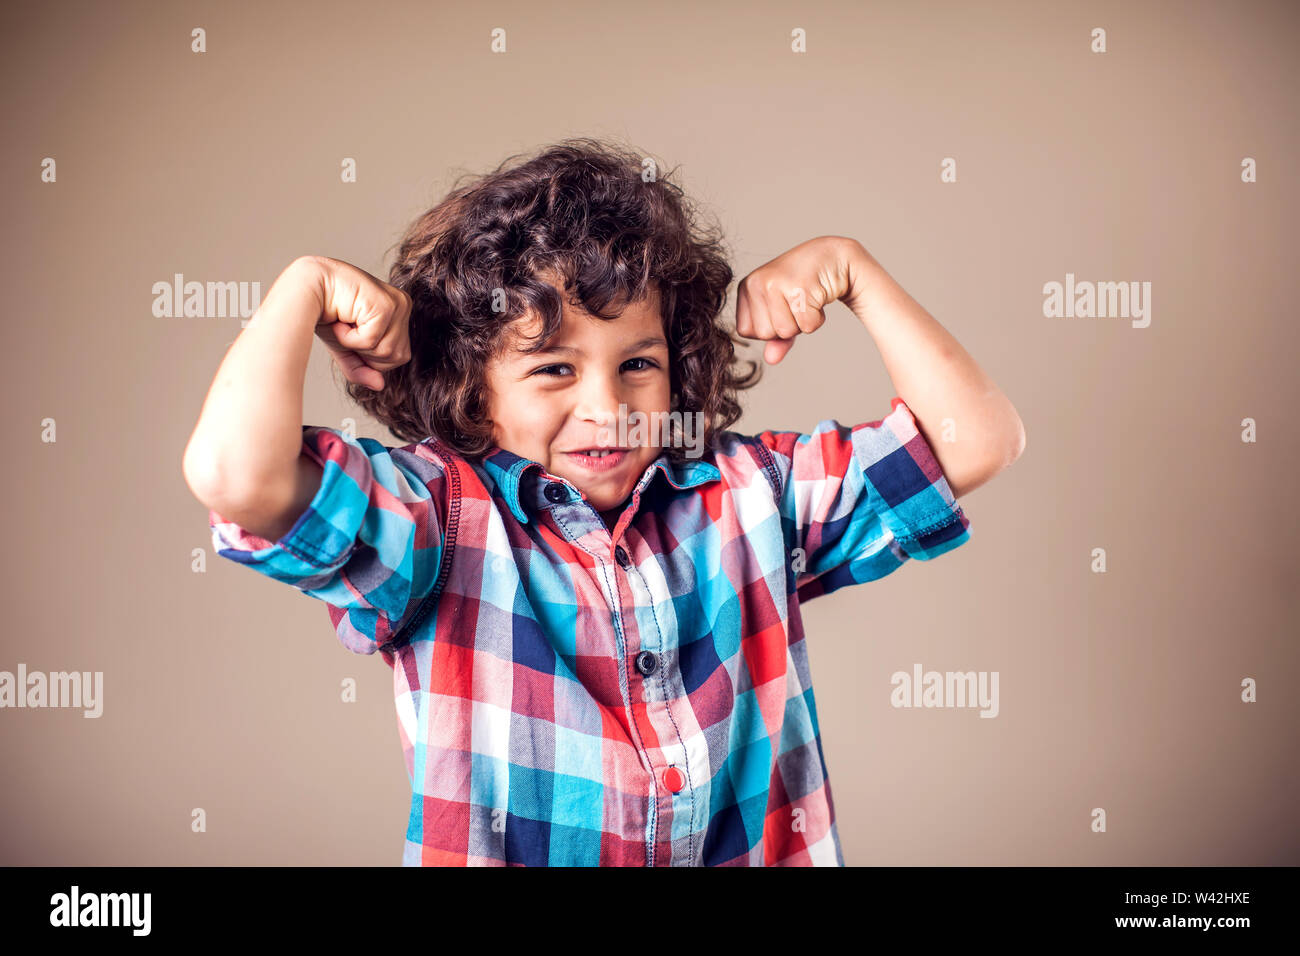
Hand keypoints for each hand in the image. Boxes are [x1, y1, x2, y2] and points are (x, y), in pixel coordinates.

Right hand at [306, 256, 412, 389]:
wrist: (305, 288)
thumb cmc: (326, 313)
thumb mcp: (346, 348)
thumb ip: (364, 368)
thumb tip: (380, 385)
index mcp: (399, 313)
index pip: (400, 356)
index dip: (372, 356)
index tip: (353, 333)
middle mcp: (403, 305)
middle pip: (397, 356)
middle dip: (367, 352)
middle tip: (347, 327)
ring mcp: (397, 304)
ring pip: (387, 351)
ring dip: (357, 344)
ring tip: (344, 321)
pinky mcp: (385, 305)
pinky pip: (372, 341)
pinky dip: (350, 337)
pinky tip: (341, 318)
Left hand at [735, 236, 861, 364]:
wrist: (834, 258)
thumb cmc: (804, 284)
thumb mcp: (783, 310)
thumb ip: (775, 337)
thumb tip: (770, 359)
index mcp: (746, 287)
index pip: (745, 332)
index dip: (768, 327)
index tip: (781, 307)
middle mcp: (757, 283)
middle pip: (765, 334)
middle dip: (787, 325)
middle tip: (796, 302)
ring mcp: (777, 284)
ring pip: (786, 331)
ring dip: (802, 322)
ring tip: (807, 299)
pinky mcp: (800, 289)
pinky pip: (807, 326)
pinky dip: (817, 318)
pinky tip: (818, 297)